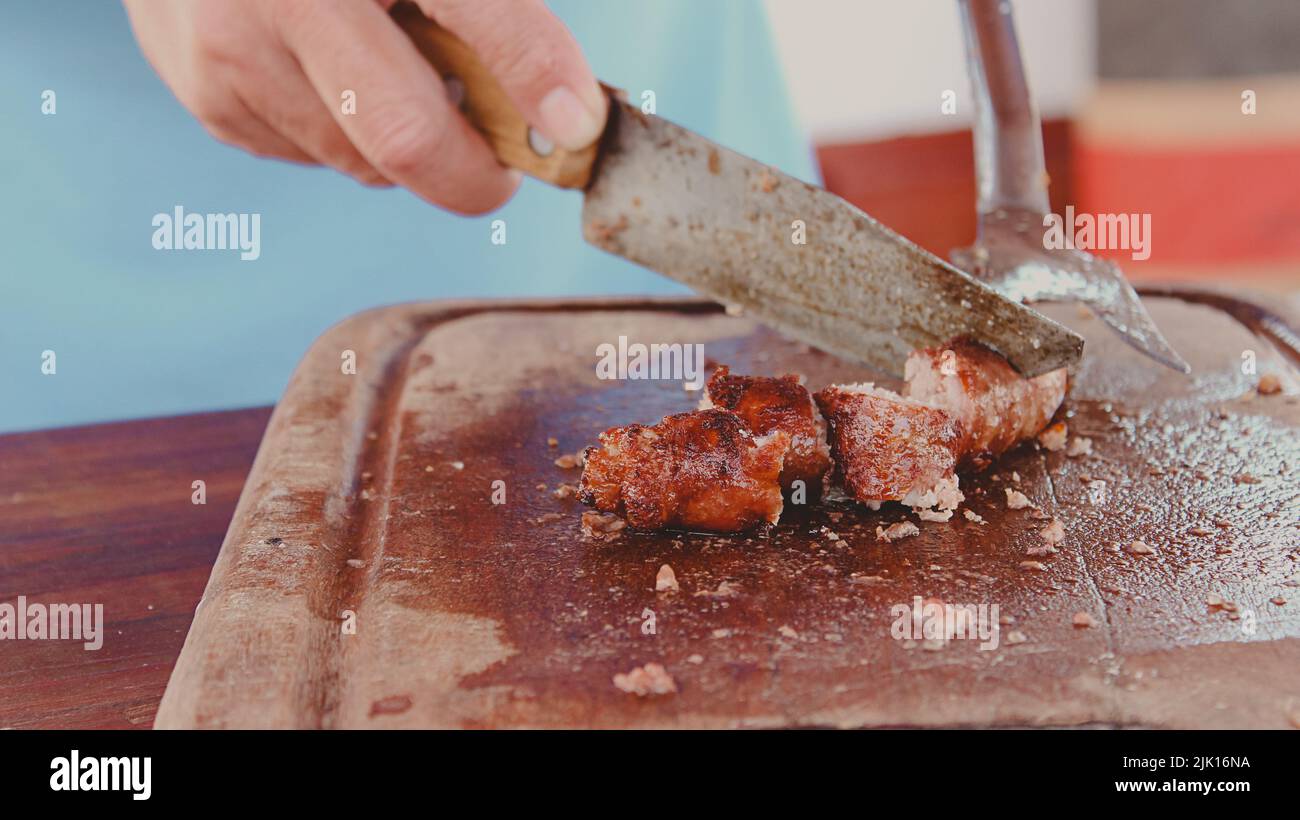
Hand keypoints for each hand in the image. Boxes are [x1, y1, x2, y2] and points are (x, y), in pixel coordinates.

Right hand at [123, 0, 607, 213]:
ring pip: (367, 162)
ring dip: (407, 145)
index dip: (533, 71)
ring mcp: (232, 53)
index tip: (579, 124)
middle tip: (505, 163)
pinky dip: (351, 138)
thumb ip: (478, 11)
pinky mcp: (214, 103)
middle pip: (405, 134)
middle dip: (476, 170)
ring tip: (393, 76)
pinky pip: (321, 158)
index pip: (469, 7)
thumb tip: (556, 110)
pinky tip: (333, 79)